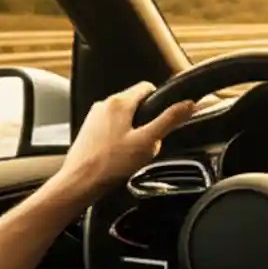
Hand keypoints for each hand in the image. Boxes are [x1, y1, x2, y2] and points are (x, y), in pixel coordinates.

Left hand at [47, 81, 194, 206]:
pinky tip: (119, 155)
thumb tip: (188, 105)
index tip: (164, 118)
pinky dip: (119, 137)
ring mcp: (94, 117)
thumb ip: (169, 121)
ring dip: (133, 129)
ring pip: (123, 115)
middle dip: (146, 119)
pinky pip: (111, 126)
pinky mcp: (89, 129)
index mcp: (119, 103)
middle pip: (135, 102)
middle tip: (148, 142)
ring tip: (132, 151)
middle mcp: (104, 104)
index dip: (160, 101)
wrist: (79, 181)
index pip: (147, 87)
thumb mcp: (147, 142)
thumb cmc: (110, 164)